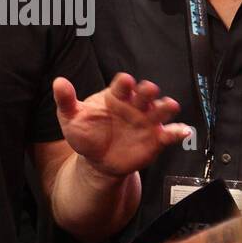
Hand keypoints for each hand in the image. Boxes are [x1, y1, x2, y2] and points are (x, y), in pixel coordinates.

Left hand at [54, 73, 191, 177]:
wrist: (97, 160)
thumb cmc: (86, 134)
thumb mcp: (71, 117)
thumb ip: (66, 100)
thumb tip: (58, 82)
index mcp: (115, 96)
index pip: (122, 85)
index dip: (124, 83)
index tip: (125, 82)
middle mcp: (134, 105)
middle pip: (144, 94)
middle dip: (148, 91)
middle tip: (149, 90)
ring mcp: (146, 121)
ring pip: (160, 110)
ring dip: (166, 106)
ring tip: (170, 105)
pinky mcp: (156, 139)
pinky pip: (169, 134)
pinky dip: (178, 132)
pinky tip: (182, 131)